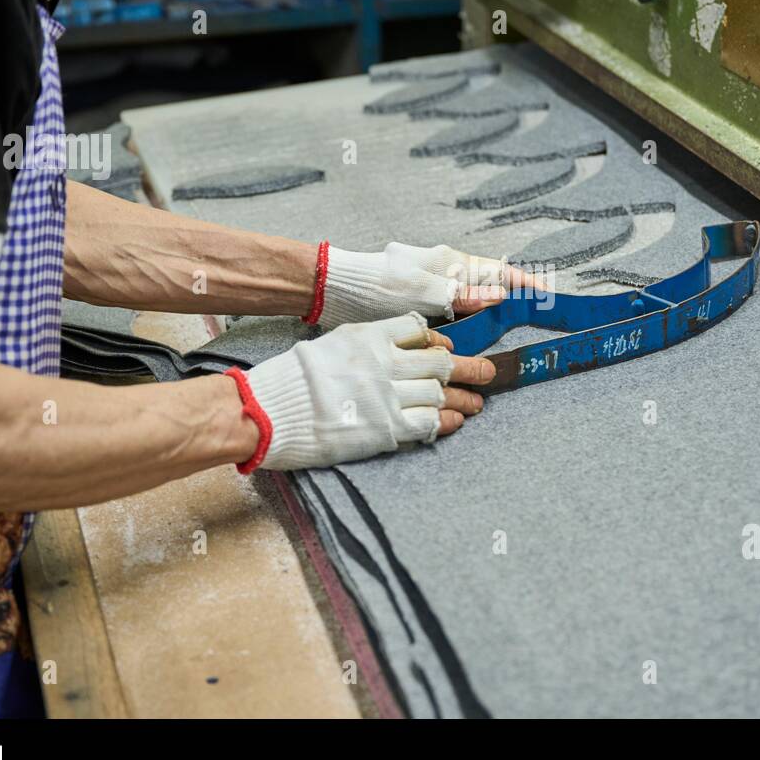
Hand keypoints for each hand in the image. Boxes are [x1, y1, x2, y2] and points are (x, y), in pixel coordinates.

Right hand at [240, 313, 493, 470]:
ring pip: (440, 392)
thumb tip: (395, 349)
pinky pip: (427, 423)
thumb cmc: (294, 377)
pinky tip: (455, 422)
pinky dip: (445, 421)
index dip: (441, 342)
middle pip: (440, 362)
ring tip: (478, 403)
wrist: (270, 411)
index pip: (419, 331)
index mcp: (371, 336)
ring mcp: (387, 396)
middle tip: (489, 373)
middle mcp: (385, 363)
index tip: (451, 349)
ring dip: (464, 398)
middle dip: (471, 368)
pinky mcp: (385, 428)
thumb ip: (369, 343)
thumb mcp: (333, 343)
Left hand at [315, 241, 544, 329]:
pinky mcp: (419, 298)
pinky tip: (473, 330)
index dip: (524, 282)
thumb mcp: (422, 294)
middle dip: (514, 294)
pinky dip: (470, 316)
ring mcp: (432, 282)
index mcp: (450, 263)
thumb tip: (498, 296)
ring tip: (514, 321)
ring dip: (493, 306)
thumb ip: (460, 294)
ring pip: (473, 294)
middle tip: (538, 310)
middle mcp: (445, 270)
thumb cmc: (375, 289)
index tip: (548, 294)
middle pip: (490, 281)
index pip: (498, 270)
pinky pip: (455, 306)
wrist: (333, 289)